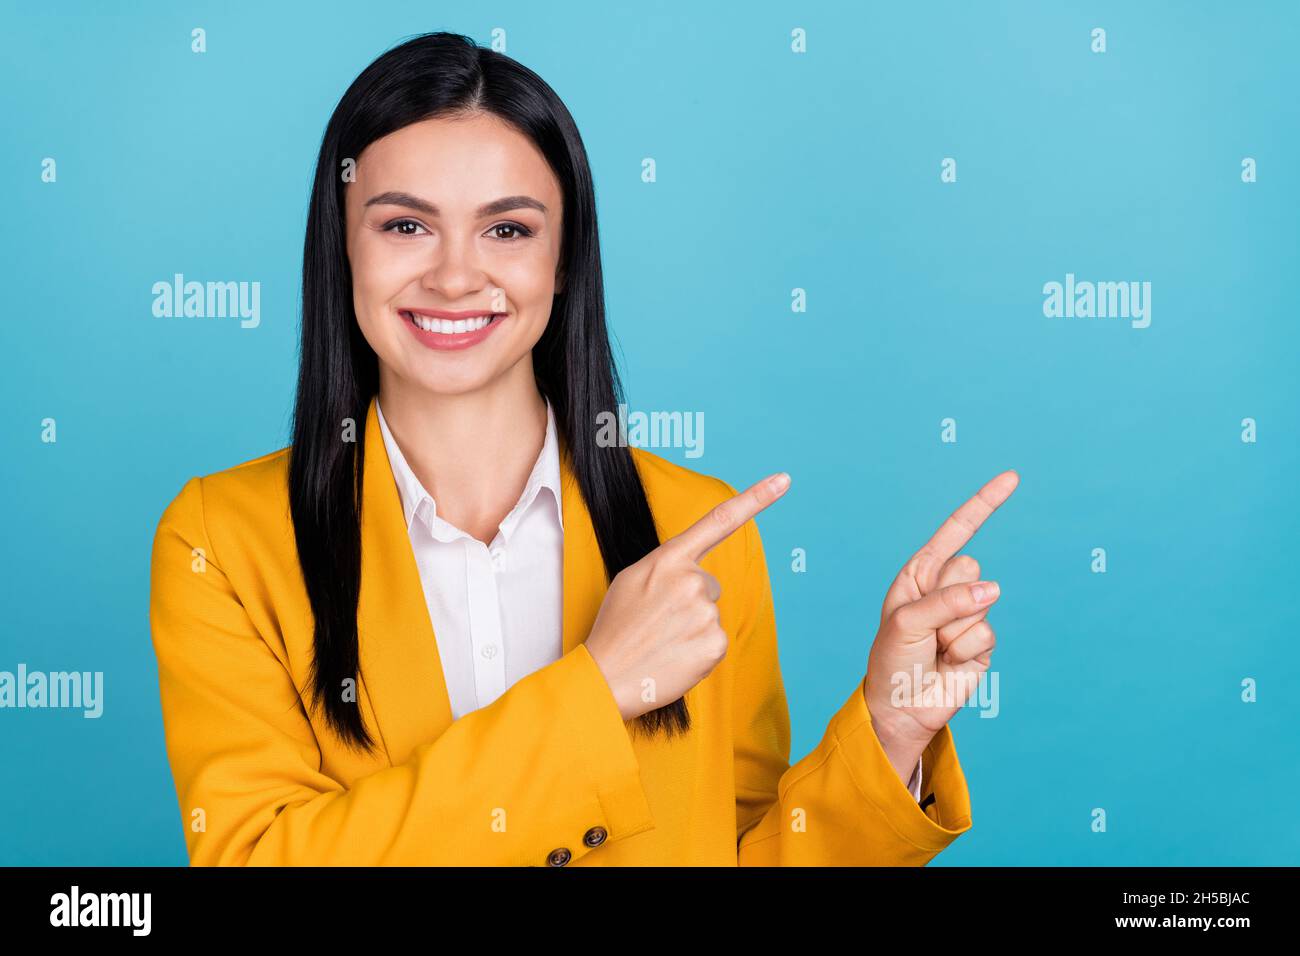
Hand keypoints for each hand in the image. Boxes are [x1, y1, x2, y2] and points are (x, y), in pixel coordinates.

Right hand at [585, 472, 790, 720]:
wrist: (605, 677)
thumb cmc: (616, 630)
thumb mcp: (632, 581)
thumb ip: (667, 567)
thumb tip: (694, 572)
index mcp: (668, 559)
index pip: (717, 521)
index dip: (756, 498)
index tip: (784, 480)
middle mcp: (692, 579)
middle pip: (709, 586)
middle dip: (690, 603)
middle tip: (658, 623)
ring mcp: (705, 611)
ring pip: (711, 615)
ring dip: (692, 629)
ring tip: (661, 642)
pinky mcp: (716, 643)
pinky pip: (716, 642)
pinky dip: (699, 652)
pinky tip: (675, 657)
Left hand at [863, 470, 1019, 771]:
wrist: (901, 707)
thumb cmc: (892, 660)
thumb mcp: (906, 623)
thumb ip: (947, 601)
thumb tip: (994, 589)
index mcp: (921, 573)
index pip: (957, 530)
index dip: (984, 503)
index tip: (1012, 478)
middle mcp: (946, 588)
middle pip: (970, 568)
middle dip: (946, 599)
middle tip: (925, 628)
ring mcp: (967, 614)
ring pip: (981, 604)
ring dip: (952, 631)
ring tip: (933, 648)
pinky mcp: (983, 642)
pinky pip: (986, 634)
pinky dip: (964, 650)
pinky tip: (948, 662)